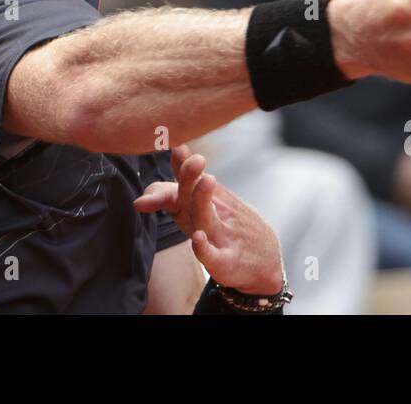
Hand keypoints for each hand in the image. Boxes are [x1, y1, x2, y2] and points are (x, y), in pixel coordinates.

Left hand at [133, 144, 284, 293]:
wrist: (265, 259)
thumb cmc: (222, 226)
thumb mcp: (200, 205)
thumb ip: (172, 192)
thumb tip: (145, 188)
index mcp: (203, 198)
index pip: (184, 179)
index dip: (176, 164)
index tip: (173, 149)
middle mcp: (212, 212)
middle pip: (194, 191)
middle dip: (189, 174)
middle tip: (188, 157)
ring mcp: (220, 236)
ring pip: (206, 216)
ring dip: (203, 198)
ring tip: (206, 180)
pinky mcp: (225, 262)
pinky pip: (212, 255)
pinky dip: (203, 248)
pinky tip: (197, 238)